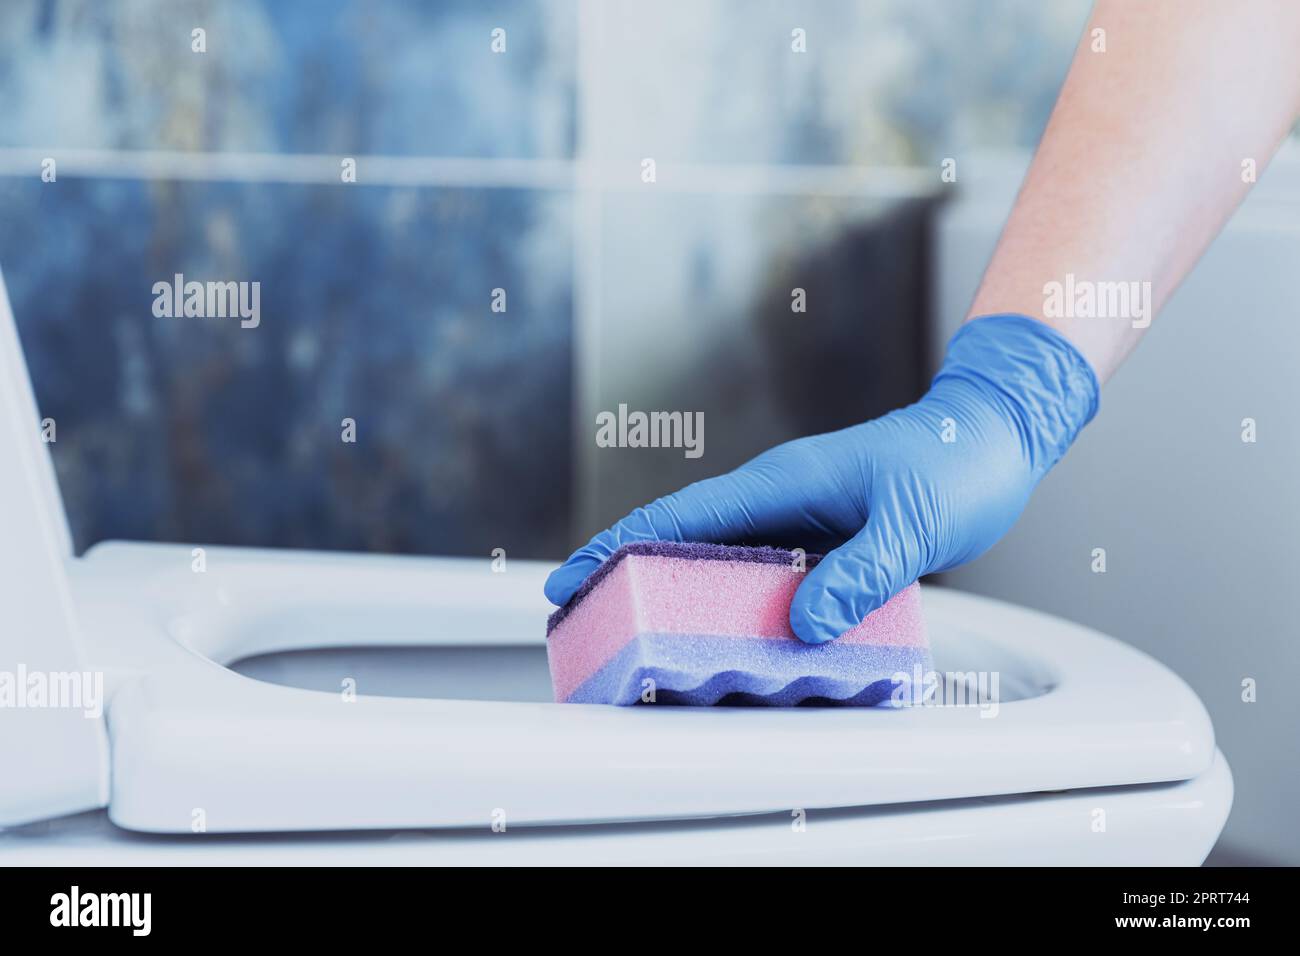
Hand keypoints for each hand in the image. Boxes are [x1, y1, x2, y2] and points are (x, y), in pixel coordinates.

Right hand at [544, 314, 1098, 643]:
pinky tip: (723, 638)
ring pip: (718, 562)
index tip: (571, 578)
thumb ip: (860, 574)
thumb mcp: (913, 524)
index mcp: (782, 482)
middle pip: (683, 542)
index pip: (682, 519)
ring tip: (637, 641)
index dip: (621, 549)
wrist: (991, 438)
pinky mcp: (817, 540)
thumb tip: (804, 625)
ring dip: (676, 595)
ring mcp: (795, 519)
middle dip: (628, 577)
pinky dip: (732, 605)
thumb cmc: (955, 465)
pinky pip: (760, 576)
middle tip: (583, 623)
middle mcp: (778, 499)